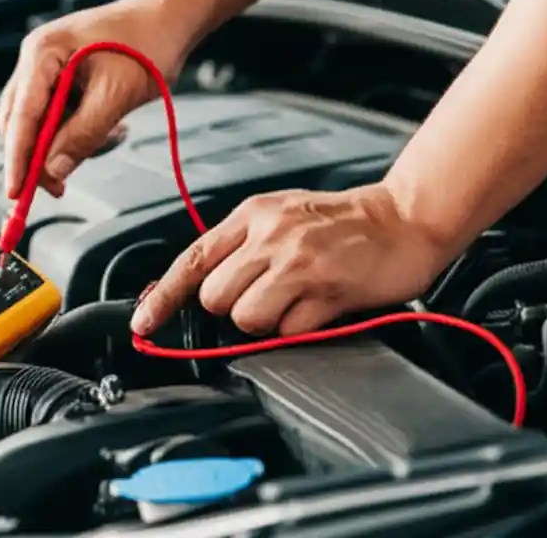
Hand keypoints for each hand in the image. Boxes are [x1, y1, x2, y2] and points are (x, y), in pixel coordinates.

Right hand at [0, 0, 193, 198]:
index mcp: (42, 54)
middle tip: (60, 187)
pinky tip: (111, 127)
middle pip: (21, 123)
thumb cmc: (148, 45)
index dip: (16, 159)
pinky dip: (78, 131)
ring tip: (112, 136)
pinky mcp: (63, 76)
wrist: (170, 18)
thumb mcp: (117, 95)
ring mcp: (48, 67)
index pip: (21, 117)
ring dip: (65, 143)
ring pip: (40, 123)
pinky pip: (58, 116)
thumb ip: (83, 135)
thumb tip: (53, 172)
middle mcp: (37, 59)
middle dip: (39, 157)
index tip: (16, 193)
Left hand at [129, 184, 450, 336]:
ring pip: (246, 317)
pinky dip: (300, 328)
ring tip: (295, 302)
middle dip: (233, 310)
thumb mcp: (281, 216)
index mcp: (252, 215)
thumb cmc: (341, 223)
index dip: (162, 298)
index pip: (192, 260)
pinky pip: (289, 330)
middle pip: (214, 298)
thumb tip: (198, 289)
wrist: (403, 218)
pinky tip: (320, 305)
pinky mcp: (326, 287)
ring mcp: (298, 261)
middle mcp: (269, 235)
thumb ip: (241, 247)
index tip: (143, 325)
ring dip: (266, 322)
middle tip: (267, 297)